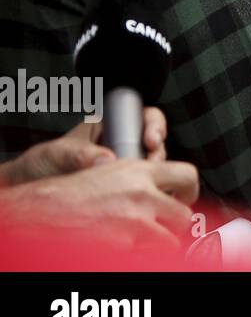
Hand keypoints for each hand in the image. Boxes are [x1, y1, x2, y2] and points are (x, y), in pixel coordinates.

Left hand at [0, 107, 170, 186]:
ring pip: (154, 165)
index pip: (144, 117)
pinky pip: (145, 186)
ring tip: (144, 186)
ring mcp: (124, 165)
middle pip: (155, 142)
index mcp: (109, 126)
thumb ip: (80, 154)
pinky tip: (145, 199)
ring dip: (154, 174)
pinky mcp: (124, 187)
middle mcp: (121, 143)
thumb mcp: (58, 153)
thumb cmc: (41, 164)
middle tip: (151, 166)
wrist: (28, 188)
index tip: (151, 141)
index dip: (154, 126)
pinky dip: (149, 192)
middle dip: (158, 153)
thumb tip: (107, 160)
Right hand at [0, 158, 199, 251]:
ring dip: (158, 244)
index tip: (186, 198)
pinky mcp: (124, 247)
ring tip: (139, 241)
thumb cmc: (66, 194)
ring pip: (170, 241)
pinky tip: (124, 249)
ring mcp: (134, 223)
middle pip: (184, 214)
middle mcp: (141, 195)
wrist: (39, 213)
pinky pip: (146, 256)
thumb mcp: (107, 172)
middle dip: (176, 224)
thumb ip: (138, 179)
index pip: (187, 175)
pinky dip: (139, 256)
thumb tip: (161, 188)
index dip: (190, 191)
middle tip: (163, 227)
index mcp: (139, 172)